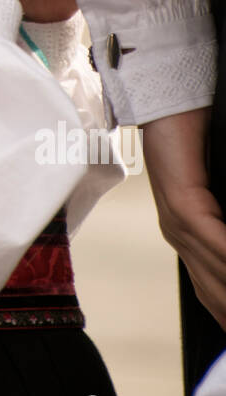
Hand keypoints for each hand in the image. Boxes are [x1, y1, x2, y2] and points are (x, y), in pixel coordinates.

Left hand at [140, 107, 225, 330]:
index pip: (216, 293)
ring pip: (219, 274)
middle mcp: (182, 237)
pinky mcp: (182, 204)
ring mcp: (180, 222)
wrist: (175, 102)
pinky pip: (214, 242)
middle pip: (218, 293)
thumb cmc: (204, 141)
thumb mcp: (225, 197)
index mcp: (191, 238)